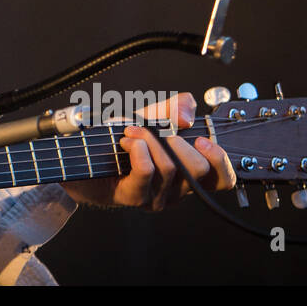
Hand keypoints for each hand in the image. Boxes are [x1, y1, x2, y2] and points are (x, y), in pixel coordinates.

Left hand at [62, 92, 234, 210]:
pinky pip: (146, 171)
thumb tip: (187, 116)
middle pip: (198, 170)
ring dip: (149, 139)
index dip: (220, 160)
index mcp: (187, 173)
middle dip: (176, 140)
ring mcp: (155, 197)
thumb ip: (176, 108)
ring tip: (131, 132)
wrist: (84, 155)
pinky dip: (138, 149)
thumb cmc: (121, 139)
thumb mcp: (152, 116)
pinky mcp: (133, 197)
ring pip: (170, 168)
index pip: (222, 179)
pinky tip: (127, 141)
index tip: (201, 140)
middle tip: (155, 130)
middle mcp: (176, 190)